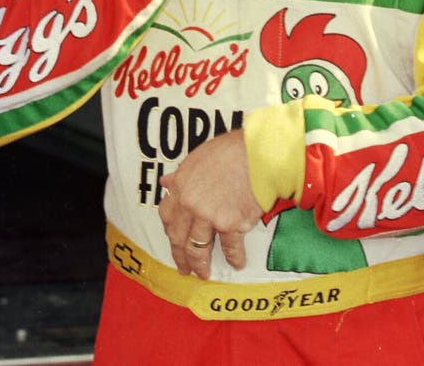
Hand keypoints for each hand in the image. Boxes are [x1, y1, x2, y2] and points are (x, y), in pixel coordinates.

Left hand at [158, 130, 263, 278]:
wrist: (258, 152)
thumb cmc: (231, 150)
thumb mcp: (199, 157)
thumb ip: (182, 174)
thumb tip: (166, 182)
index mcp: (181, 185)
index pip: (166, 215)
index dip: (170, 231)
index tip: (174, 241)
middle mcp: (190, 203)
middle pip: (179, 238)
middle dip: (181, 257)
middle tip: (185, 269)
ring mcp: (209, 216)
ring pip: (198, 248)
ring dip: (201, 265)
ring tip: (204, 274)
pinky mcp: (230, 224)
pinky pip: (230, 247)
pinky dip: (234, 258)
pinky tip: (237, 263)